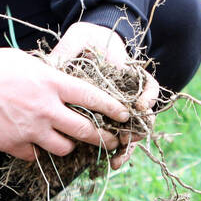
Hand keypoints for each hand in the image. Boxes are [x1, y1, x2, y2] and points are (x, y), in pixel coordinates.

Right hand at [0, 47, 129, 161]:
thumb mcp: (25, 62)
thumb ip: (48, 76)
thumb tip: (64, 86)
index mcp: (50, 82)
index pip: (91, 97)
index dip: (112, 108)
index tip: (124, 116)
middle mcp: (45, 108)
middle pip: (86, 131)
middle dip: (104, 139)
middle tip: (111, 141)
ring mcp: (32, 130)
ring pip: (65, 148)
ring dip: (68, 146)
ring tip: (63, 139)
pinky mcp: (16, 145)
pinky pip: (36, 156)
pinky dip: (36, 151)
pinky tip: (29, 142)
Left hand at [48, 22, 159, 168]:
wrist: (89, 42)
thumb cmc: (88, 37)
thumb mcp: (79, 36)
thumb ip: (70, 49)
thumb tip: (50, 64)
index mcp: (128, 74)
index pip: (149, 86)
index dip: (148, 97)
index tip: (139, 106)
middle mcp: (130, 94)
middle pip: (144, 117)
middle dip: (137, 130)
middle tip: (127, 139)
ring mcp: (123, 109)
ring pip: (133, 133)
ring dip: (127, 148)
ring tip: (117, 160)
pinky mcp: (113, 120)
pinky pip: (120, 139)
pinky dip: (118, 152)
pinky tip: (111, 163)